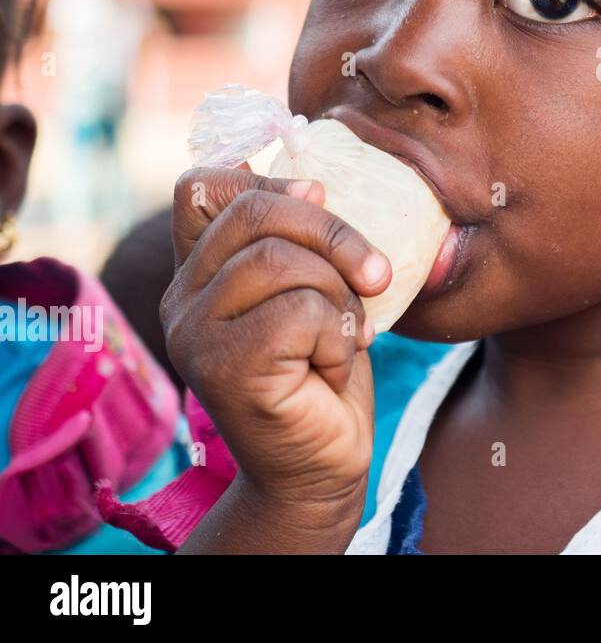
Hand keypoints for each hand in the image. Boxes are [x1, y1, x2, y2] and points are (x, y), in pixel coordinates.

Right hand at [163, 166, 391, 535]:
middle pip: (255, 211)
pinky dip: (338, 336)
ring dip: (340, 296)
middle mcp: (182, 297)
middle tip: (376, 275)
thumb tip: (315, 180)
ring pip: (281, 261)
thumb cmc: (326, 369)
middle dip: (334, 233)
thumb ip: (302, 243)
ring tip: (347, 336)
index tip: (322, 195)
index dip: (268, 178)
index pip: (201, 186)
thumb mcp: (318, 287)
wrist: (324, 464)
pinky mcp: (221, 367)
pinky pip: (299, 311)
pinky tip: (331, 370)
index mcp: (201, 269)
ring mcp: (194, 333)